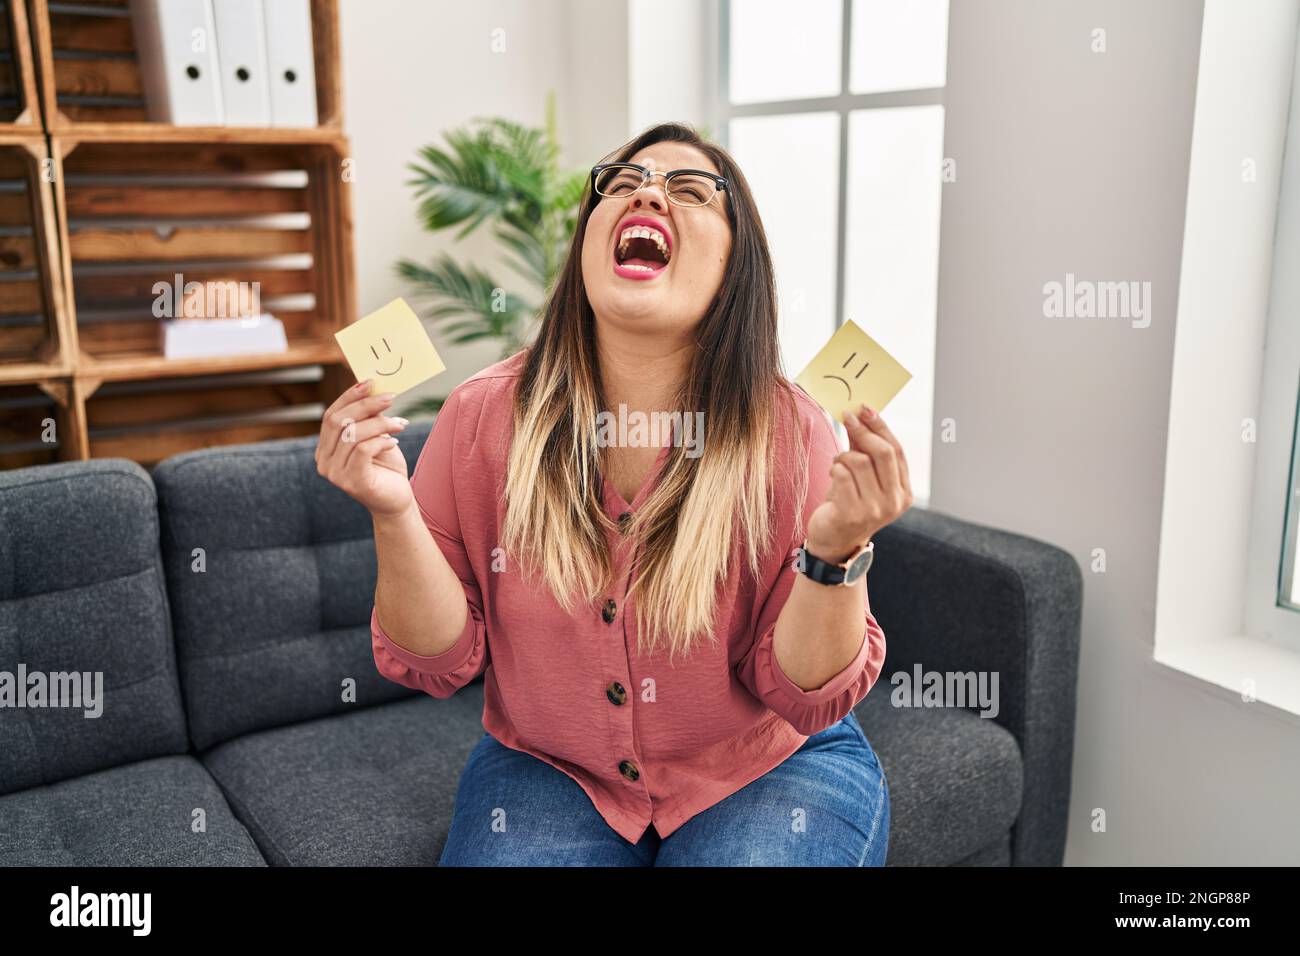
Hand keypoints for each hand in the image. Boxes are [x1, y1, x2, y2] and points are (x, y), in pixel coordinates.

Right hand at [314, 380, 413, 516]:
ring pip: (353, 435)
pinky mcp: (352, 482)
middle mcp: (324, 461)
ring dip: (380, 424)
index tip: (370, 383)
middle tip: (390, 398)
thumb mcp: (376, 436)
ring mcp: (335, 474)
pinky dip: (381, 441)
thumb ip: (369, 418)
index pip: (331, 416)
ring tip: (400, 423)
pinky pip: (363, 450)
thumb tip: (373, 389)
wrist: (396, 500)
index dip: (349, 397)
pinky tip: (393, 442)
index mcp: (325, 448)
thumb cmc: (386, 468)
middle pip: (339, 422)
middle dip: (365, 405)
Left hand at [805, 404, 913, 562]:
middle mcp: (894, 502)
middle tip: (846, 417)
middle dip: (863, 430)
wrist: (833, 542)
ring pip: (859, 462)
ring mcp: (875, 510)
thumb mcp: (862, 477)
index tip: (865, 408)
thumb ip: (865, 450)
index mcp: (904, 493)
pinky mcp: (852, 514)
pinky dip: (834, 469)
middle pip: (883, 453)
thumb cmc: (848, 504)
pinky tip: (832, 475)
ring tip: (837, 463)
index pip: (897, 451)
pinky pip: (842, 475)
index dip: (881, 427)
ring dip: (843, 456)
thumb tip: (860, 416)